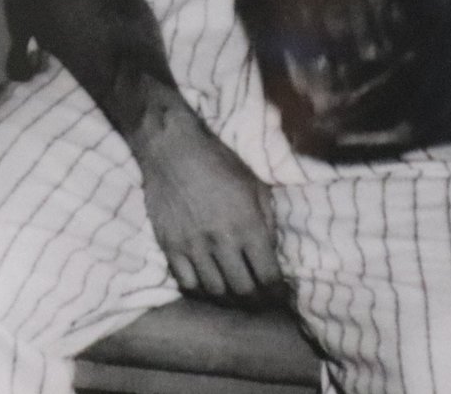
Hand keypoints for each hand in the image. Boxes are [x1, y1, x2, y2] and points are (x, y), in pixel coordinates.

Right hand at [128, 97, 281, 301]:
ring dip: (229, 299)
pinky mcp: (170, 246)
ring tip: (236, 295)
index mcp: (248, 224)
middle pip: (243, 291)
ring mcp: (193, 246)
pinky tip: (208, 285)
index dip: (278, 293)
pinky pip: (187, 283)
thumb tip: (273, 252)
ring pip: (215, 292)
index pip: (268, 276)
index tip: (281, 295)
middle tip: (261, 301)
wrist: (172, 149)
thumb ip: (268, 221)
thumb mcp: (255, 185)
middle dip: (257, 302)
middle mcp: (221, 240)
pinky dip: (201, 290)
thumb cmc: (219, 162)